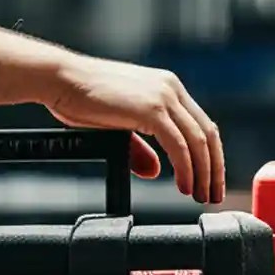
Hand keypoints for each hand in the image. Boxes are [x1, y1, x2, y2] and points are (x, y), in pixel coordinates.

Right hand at [0, 18, 224, 203]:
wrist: (60, 79)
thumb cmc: (81, 99)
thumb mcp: (118, 126)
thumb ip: (140, 146)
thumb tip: (154, 171)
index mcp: (167, 88)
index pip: (202, 125)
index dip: (211, 156)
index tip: (211, 181)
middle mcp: (171, 88)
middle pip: (208, 134)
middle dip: (214, 169)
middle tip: (213, 195)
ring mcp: (164, 96)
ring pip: (198, 142)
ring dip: (203, 173)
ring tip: (200, 196)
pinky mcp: (152, 109)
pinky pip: (179, 146)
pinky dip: (186, 169)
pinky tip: (183, 186)